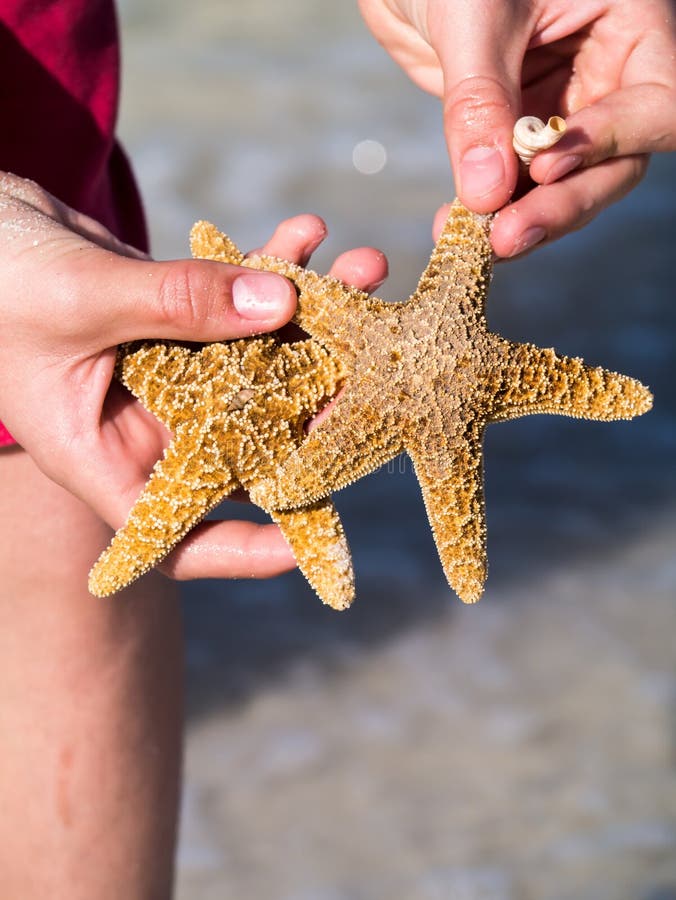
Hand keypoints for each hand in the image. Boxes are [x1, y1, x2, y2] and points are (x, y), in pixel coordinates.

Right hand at [0, 174, 387, 581]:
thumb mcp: (81, 299)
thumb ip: (176, 304)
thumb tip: (280, 303)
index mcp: (105, 457)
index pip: (177, 534)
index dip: (242, 551)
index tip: (308, 544)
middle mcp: (147, 426)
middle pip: (247, 439)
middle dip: (318, 400)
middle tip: (379, 359)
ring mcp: (171, 374)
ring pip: (259, 362)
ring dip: (314, 316)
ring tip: (364, 268)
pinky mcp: (181, 322)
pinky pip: (238, 302)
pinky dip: (271, 267)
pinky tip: (305, 230)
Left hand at [358, 0, 675, 255]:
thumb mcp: (472, 19)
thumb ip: (481, 102)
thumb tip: (487, 192)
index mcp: (629, 21)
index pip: (657, 103)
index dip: (612, 142)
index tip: (546, 167)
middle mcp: (608, 72)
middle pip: (615, 162)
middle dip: (561, 204)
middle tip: (505, 237)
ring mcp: (565, 107)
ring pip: (567, 185)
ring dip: (523, 219)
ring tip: (475, 241)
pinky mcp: (520, 134)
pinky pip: (519, 186)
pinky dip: (492, 210)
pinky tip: (458, 227)